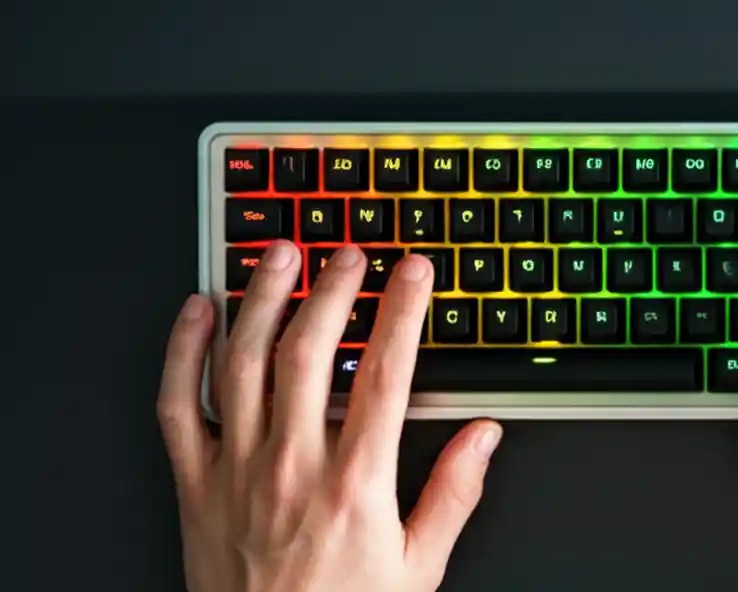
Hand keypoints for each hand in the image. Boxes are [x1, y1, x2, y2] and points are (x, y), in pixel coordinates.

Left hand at [157, 243, 501, 591]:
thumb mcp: (418, 566)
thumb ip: (454, 494)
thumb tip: (483, 437)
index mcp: (355, 483)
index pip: (386, 373)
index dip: (403, 311)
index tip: (413, 273)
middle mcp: (292, 466)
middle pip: (312, 352)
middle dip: (334, 289)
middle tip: (350, 254)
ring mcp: (236, 470)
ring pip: (244, 363)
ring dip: (264, 299)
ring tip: (282, 257)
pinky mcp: (193, 483)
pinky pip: (178, 404)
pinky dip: (183, 351)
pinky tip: (199, 312)